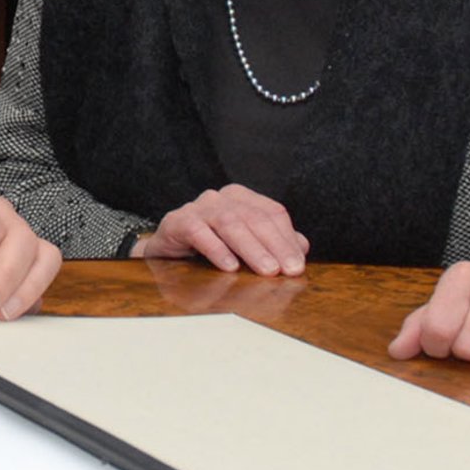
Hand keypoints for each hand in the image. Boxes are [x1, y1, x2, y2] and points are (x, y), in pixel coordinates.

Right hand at [133, 185, 307, 275]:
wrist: (167, 251)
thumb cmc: (210, 246)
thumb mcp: (245, 244)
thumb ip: (274, 243)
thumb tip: (302, 247)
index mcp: (242, 198)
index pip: (272, 213)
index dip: (288, 239)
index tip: (299, 266)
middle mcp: (221, 198)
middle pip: (254, 218)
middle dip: (275, 245)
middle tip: (288, 271)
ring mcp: (199, 207)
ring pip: (230, 223)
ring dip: (252, 248)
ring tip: (267, 270)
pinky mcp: (178, 221)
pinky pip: (199, 232)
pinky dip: (217, 249)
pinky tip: (230, 266)